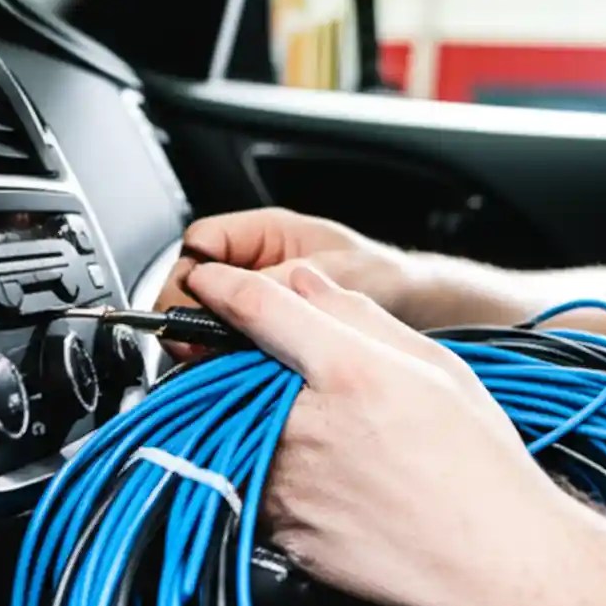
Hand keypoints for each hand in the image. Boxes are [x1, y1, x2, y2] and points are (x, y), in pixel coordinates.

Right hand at [158, 209, 406, 356]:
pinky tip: (230, 371)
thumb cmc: (385, 277)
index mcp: (264, 234)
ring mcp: (255, 304)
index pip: (199, 244)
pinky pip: (227, 344)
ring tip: (210, 360)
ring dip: (204, 338)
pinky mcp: (261, 338)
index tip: (193, 300)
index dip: (190, 272)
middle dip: (190, 311)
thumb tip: (234, 292)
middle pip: (192, 283)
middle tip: (193, 341)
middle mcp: (252, 266)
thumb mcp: (335, 271)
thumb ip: (282, 280)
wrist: (416, 311)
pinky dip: (223, 358)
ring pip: (204, 318)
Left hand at [184, 262, 574, 605]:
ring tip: (337, 445)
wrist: (491, 563)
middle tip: (303, 386)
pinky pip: (253, 483)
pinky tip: (334, 485)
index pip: (258, 309)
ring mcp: (285, 482)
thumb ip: (360, 317)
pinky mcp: (278, 529)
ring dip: (261, 422)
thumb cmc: (478, 468)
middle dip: (246, 365)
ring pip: (239, 429)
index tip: (207, 282)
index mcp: (348, 372)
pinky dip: (275, 473)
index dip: (221, 285)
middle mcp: (305, 425)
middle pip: (235, 370)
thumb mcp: (434, 366)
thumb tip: (306, 284)